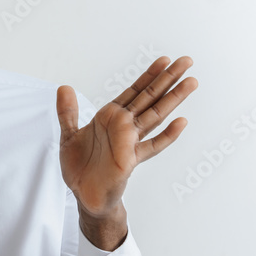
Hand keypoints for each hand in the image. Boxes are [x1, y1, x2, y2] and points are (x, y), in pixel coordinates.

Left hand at [56, 55, 197, 223]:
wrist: (84, 196)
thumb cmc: (81, 168)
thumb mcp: (69, 135)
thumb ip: (67, 112)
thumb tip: (64, 88)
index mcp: (111, 117)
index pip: (134, 91)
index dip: (149, 75)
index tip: (164, 60)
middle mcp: (124, 126)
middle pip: (150, 97)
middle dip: (168, 79)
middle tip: (186, 61)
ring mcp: (130, 142)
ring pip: (156, 115)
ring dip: (173, 99)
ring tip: (191, 82)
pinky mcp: (131, 159)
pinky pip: (152, 145)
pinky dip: (167, 135)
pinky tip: (181, 122)